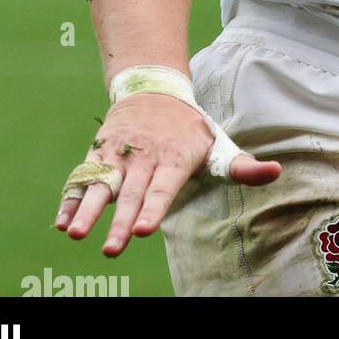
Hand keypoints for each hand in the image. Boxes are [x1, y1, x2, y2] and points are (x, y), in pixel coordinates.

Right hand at [55, 93, 281, 257]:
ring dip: (87, 209)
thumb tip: (277, 172)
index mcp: (174, 159)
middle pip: (131, 193)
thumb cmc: (191, 129)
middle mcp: (144, 158)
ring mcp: (119, 156)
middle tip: (112, 249)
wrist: (155, 89)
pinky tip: (62, 221)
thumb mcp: (218, 144)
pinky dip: (71, 198)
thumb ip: (242, 166)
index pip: (163, 187)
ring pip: (102, 185)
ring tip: (74, 233)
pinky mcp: (99, 154)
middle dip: (120, 221)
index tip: (144, 230)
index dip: (153, 208)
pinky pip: (83, 177)